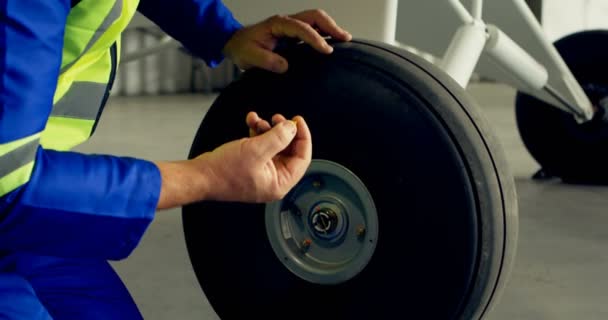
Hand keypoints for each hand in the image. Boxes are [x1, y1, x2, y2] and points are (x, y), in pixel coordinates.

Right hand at [191, 112, 311, 202]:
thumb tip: (293, 127)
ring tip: (257, 119)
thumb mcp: (255, 150)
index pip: (302, 158)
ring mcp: (262, 172)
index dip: (303, 137)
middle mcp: (273, 180)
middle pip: (289, 150)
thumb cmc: (224, 171)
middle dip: (282, 131)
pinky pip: (261, 146)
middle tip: (277, 117)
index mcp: (279, 183)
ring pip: (274, 145)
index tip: (297, 120)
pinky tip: (250, 121)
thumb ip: (278, 138)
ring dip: (267, 129)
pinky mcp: (251, 165)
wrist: (199, 176)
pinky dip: (257, 133)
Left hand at [222, 9, 351, 72]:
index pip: (301, 28)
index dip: (315, 38)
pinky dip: (326, 33)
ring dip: (331, 28)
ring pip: (316, 20)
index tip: (326, 50)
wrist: (236, 43)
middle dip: (331, 26)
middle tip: (345, 39)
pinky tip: (334, 43)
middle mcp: (287, 22)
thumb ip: (266, 61)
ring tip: (345, 40)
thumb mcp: (249, 57)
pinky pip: (314, 29)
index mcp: (278, 24)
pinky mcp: (294, 34)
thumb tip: (285, 66)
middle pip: (314, 16)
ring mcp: (292, 26)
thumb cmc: (243, 48)